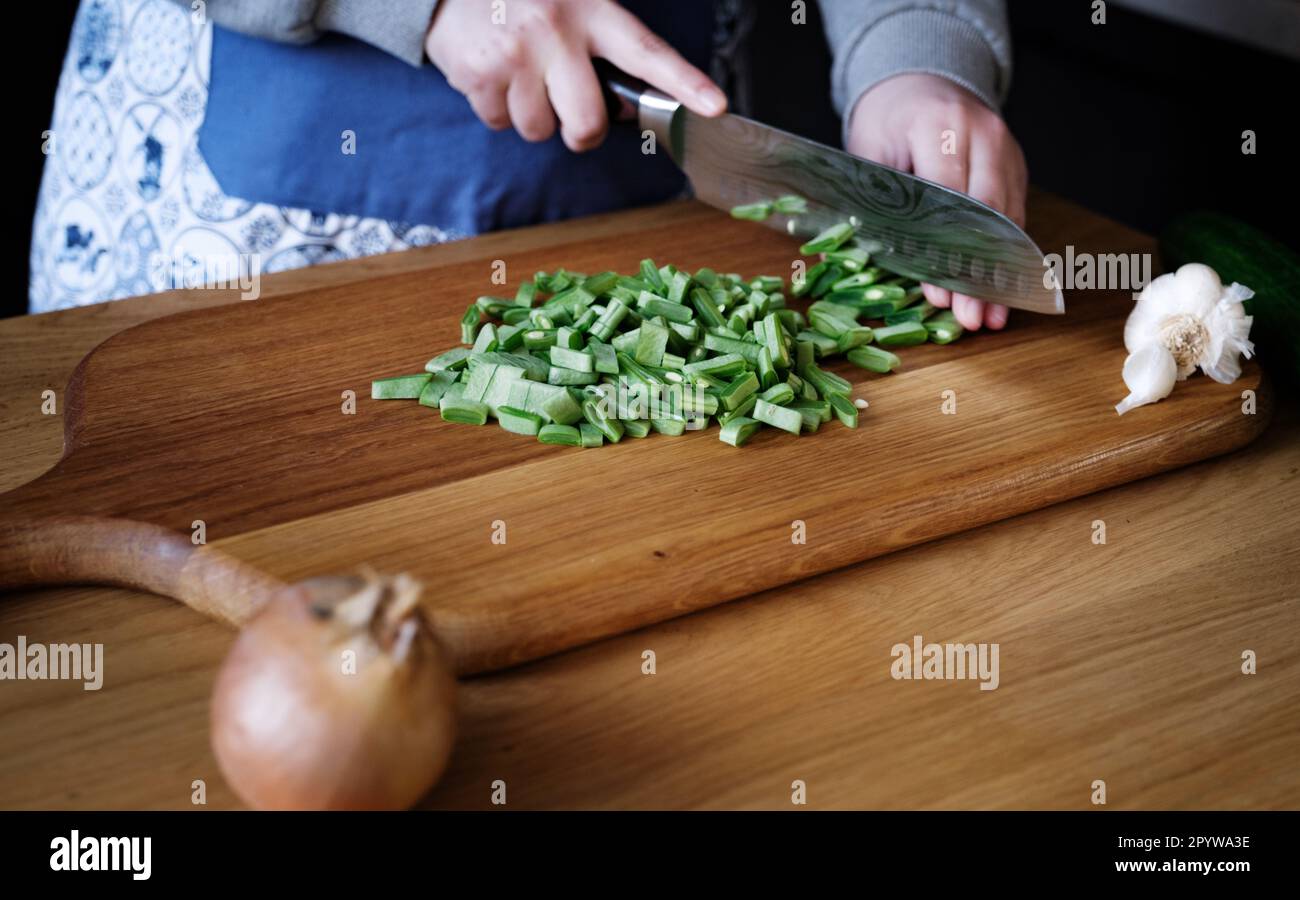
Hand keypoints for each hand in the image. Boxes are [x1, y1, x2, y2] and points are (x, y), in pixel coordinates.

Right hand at [425, 0, 726, 152]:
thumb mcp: (573, 2)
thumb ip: (604, 45)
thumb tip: (623, 107)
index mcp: (591, 11)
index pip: (647, 53)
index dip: (685, 82)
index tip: (715, 106)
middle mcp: (554, 33)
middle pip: (587, 123)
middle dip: (581, 132)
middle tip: (570, 111)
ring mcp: (513, 56)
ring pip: (539, 129)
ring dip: (533, 115)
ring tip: (521, 75)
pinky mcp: (477, 74)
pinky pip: (499, 123)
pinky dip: (497, 108)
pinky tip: (493, 73)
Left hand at [846, 74, 1027, 330]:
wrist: (917, 80)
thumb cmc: (886, 123)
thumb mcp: (867, 154)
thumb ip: (874, 202)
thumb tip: (866, 262)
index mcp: (939, 125)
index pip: (948, 200)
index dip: (945, 253)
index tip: (941, 295)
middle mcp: (983, 134)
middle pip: (987, 214)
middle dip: (980, 272)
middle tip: (974, 318)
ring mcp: (1006, 148)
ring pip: (1009, 220)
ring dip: (1000, 273)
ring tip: (992, 317)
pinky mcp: (1017, 165)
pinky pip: (1015, 215)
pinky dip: (1007, 256)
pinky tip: (1001, 292)